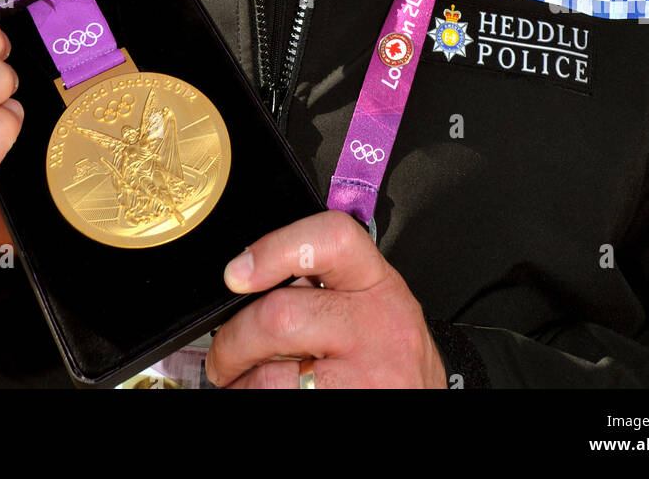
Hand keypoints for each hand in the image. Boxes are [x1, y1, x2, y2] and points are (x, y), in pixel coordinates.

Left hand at [205, 210, 446, 388]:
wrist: (425, 407)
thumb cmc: (393, 359)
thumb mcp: (374, 307)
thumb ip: (327, 286)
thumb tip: (253, 279)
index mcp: (378, 283)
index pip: (331, 240)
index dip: (275, 249)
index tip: (237, 272)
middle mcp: (375, 326)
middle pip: (281, 314)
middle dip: (233, 339)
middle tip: (223, 353)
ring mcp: (364, 378)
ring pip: (271, 375)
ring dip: (239, 381)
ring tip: (238, 381)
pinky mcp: (346, 408)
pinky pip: (279, 401)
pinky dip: (255, 397)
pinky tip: (259, 394)